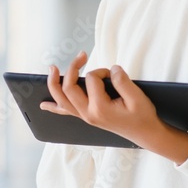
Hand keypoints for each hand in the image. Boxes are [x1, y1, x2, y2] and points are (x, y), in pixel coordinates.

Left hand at [39, 51, 187, 163]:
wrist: (145, 133)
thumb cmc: (142, 115)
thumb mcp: (137, 97)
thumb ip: (122, 81)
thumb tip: (111, 69)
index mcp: (100, 108)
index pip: (91, 79)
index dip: (102, 70)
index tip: (114, 73)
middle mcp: (88, 114)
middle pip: (68, 88)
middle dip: (73, 68)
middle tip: (81, 54)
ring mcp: (85, 116)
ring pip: (61, 99)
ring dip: (54, 83)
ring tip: (52, 69)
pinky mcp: (87, 116)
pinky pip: (64, 111)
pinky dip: (53, 107)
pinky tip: (42, 105)